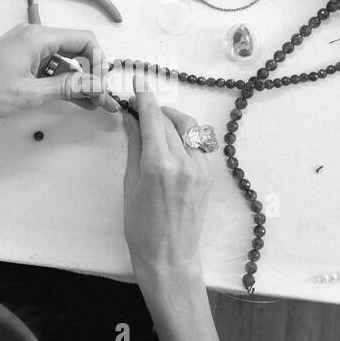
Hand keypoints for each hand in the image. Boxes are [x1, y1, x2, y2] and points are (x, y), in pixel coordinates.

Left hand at [0, 24, 118, 117]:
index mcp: (39, 37)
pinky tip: (75, 99)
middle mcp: (36, 36)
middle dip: (92, 75)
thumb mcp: (31, 93)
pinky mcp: (23, 57)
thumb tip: (96, 86)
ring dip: (79, 82)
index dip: (100, 63)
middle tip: (103, 100)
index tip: (102, 86)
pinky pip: (51, 67)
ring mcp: (29, 47)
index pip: (85, 41)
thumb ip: (67, 87)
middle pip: (78, 51)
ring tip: (92, 105)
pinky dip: (62, 82)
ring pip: (65, 61)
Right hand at [121, 72, 213, 288]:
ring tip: (157, 122)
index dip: (144, 98)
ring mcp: (200, 168)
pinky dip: (186, 135)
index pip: (152, 119)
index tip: (137, 84)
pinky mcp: (209, 175)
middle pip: (169, 120)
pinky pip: (199, 143)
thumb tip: (131, 118)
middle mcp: (183, 162)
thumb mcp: (130, 184)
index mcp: (158, 165)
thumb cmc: (140, 226)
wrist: (169, 256)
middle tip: (140, 107)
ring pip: (188, 128)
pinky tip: (173, 140)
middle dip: (154, 110)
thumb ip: (134, 146)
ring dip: (172, 119)